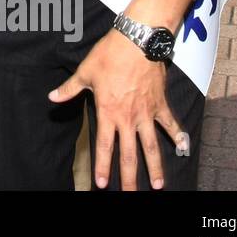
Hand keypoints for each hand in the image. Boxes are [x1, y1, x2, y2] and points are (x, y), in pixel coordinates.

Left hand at [48, 31, 185, 189]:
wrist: (136, 42)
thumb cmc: (109, 55)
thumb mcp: (84, 72)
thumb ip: (69, 89)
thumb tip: (52, 98)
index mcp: (108, 112)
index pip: (104, 146)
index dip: (103, 166)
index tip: (103, 184)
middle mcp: (128, 118)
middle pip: (129, 154)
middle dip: (129, 178)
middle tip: (131, 194)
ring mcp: (146, 113)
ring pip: (152, 147)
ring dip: (155, 167)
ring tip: (157, 186)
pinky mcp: (160, 104)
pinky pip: (171, 124)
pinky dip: (178, 136)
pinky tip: (184, 148)